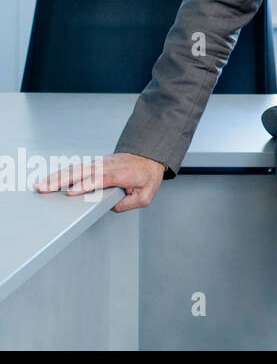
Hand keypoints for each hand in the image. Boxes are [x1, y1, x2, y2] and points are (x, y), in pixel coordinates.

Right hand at [32, 151, 165, 212]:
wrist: (149, 155)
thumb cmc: (147, 175)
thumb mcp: (146, 195)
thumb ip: (128, 203)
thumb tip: (109, 207)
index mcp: (123, 173)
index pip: (102, 178)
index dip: (86, 185)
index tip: (71, 192)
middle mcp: (109, 166)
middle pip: (83, 172)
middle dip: (62, 181)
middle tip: (45, 188)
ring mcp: (100, 163)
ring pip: (76, 169)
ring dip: (56, 177)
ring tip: (40, 185)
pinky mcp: (95, 164)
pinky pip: (76, 168)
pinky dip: (61, 173)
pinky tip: (48, 179)